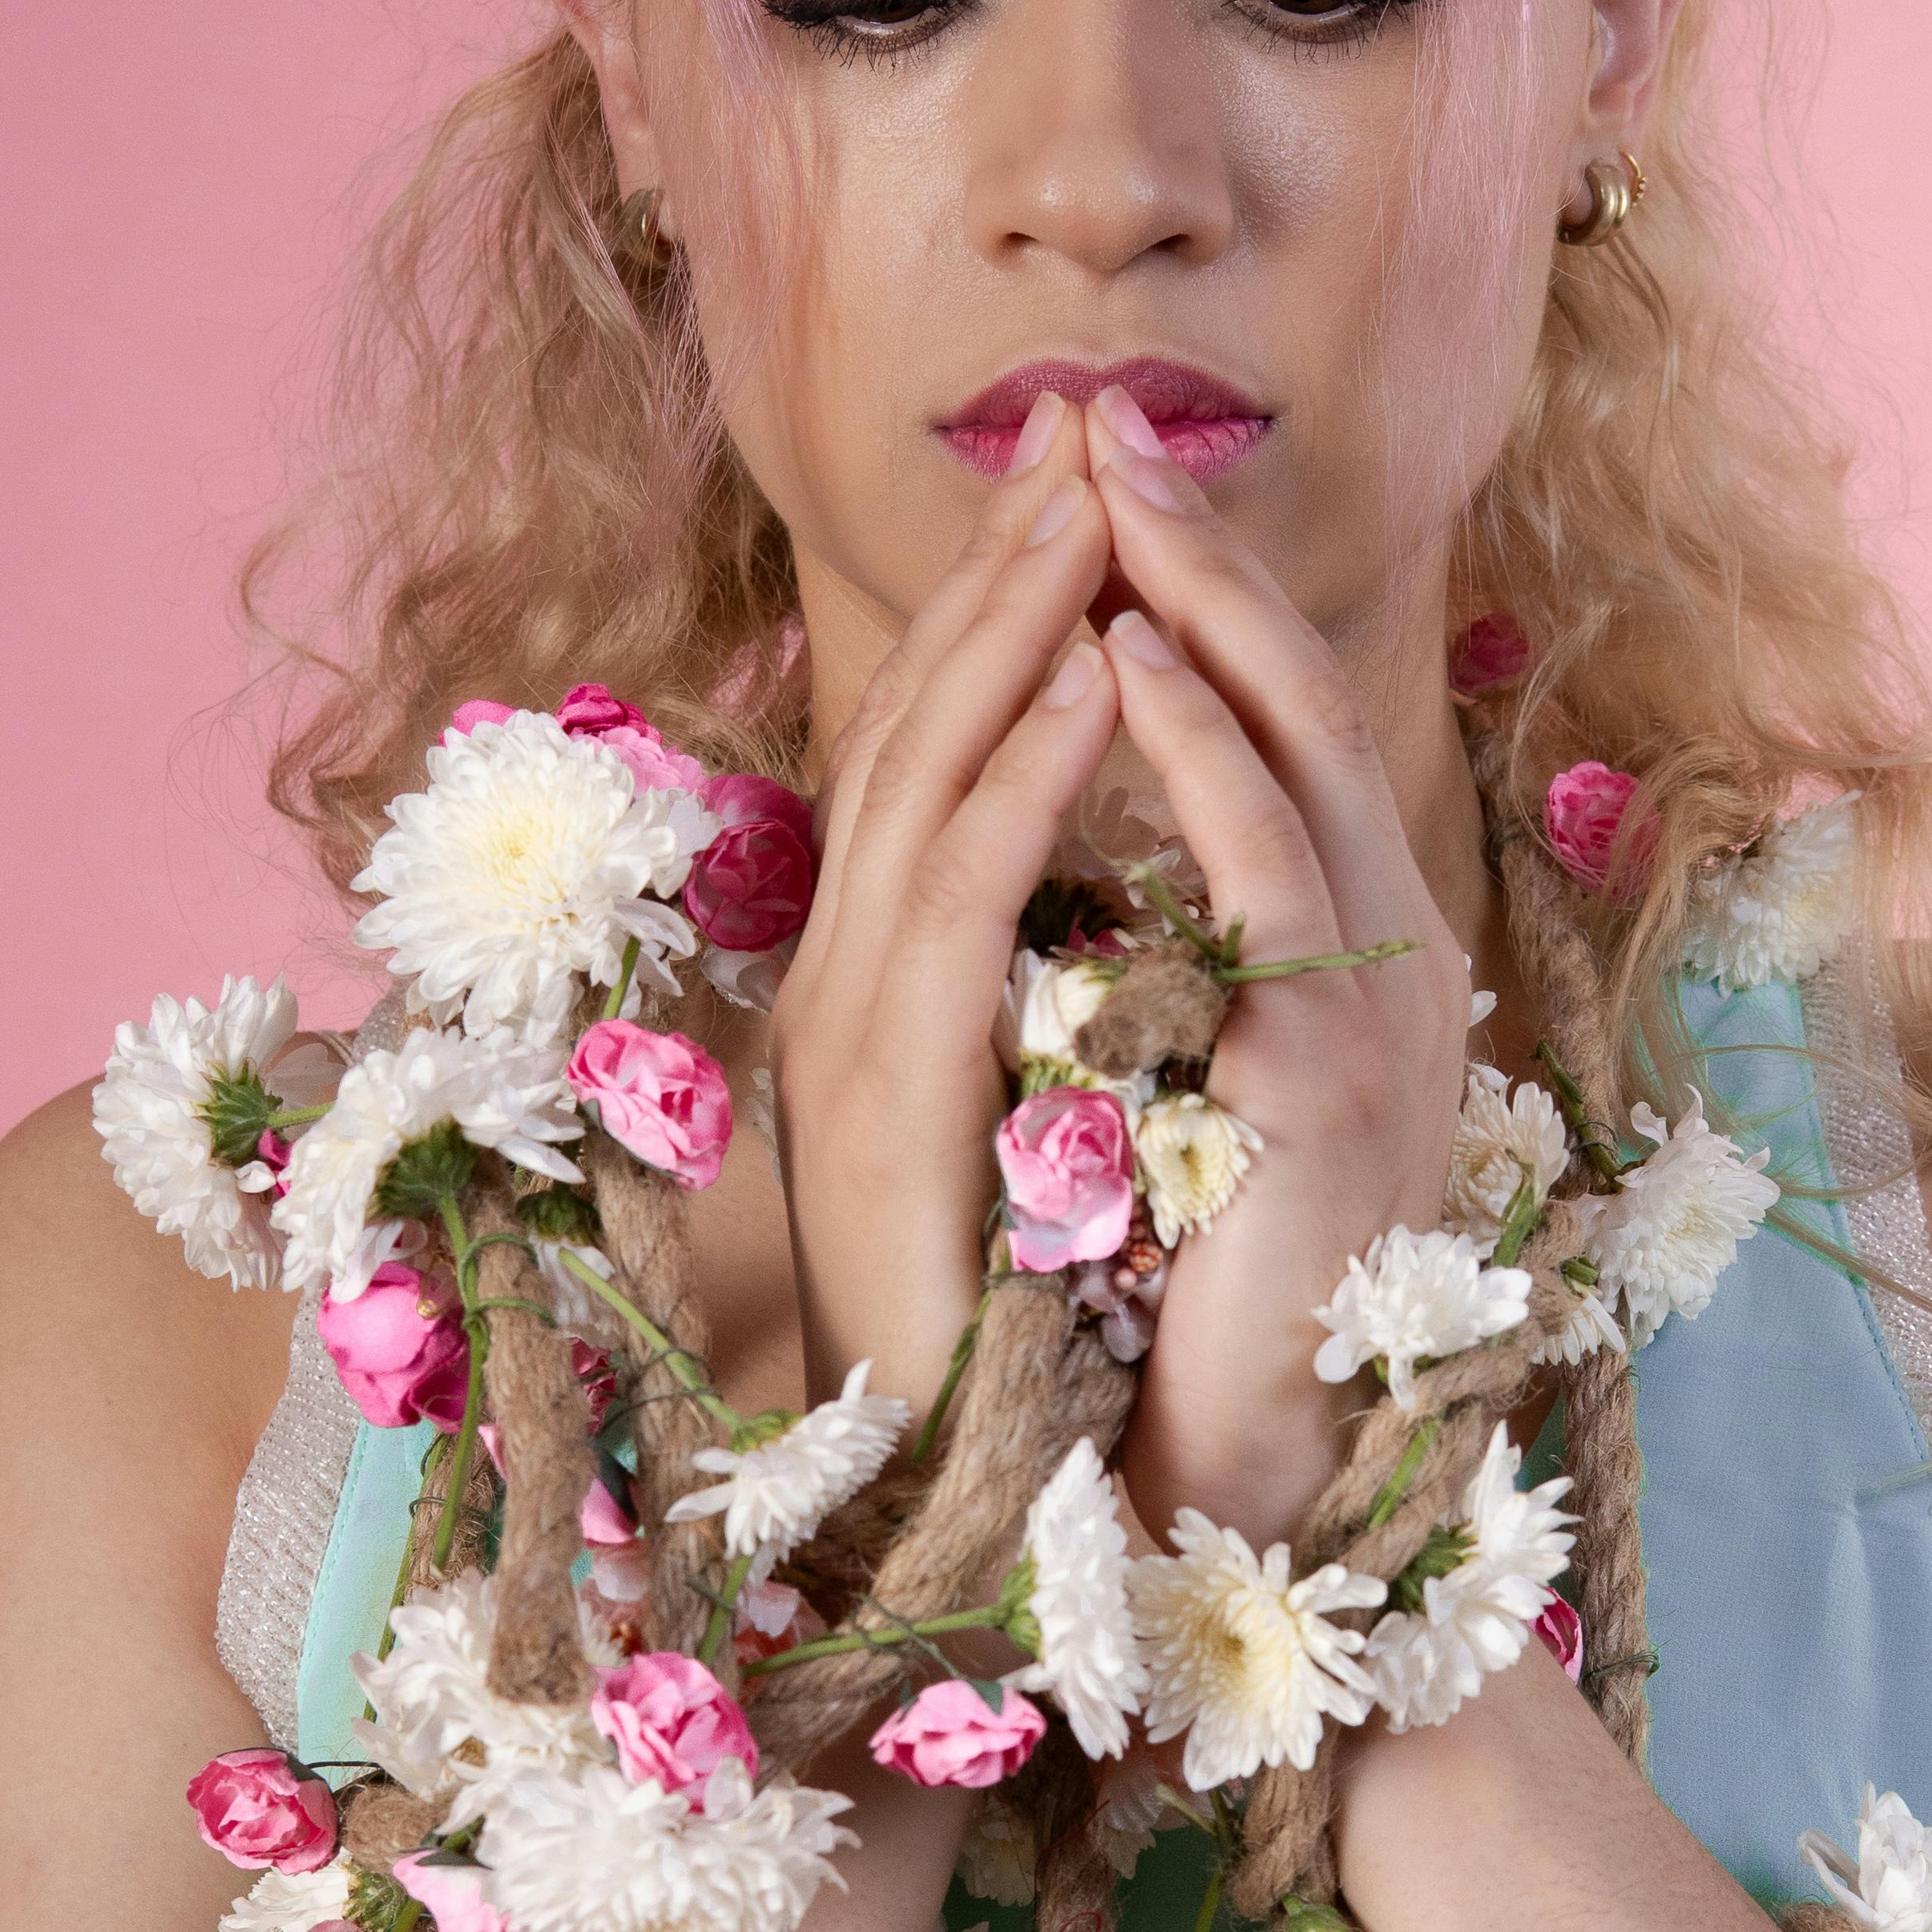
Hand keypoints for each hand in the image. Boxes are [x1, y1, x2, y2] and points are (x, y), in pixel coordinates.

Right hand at [768, 405, 1120, 1420]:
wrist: (937, 1507)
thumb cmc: (995, 1326)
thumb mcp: (1017, 1111)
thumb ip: (1029, 991)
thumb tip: (1092, 886)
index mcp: (873, 972)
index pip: (935, 746)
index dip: (1002, 605)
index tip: (1082, 484)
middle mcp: (839, 976)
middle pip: (915, 724)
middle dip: (1005, 568)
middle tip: (1085, 424)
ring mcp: (849, 1030)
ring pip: (924, 780)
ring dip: (1011, 632)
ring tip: (1091, 505)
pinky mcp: (889, 1100)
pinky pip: (961, 904)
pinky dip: (1027, 781)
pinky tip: (1092, 685)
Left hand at [1081, 392, 1474, 1543]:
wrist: (1221, 1473)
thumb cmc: (1175, 1289)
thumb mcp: (1159, 1066)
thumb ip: (1148, 941)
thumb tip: (1070, 823)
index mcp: (1334, 946)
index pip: (1264, 723)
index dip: (1191, 587)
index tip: (1097, 469)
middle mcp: (1377, 955)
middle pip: (1294, 701)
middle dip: (1197, 549)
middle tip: (1104, 418)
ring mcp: (1370, 1011)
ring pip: (1293, 757)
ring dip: (1198, 606)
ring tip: (1110, 488)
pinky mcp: (1330, 1080)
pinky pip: (1261, 880)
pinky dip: (1199, 756)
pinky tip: (1130, 659)